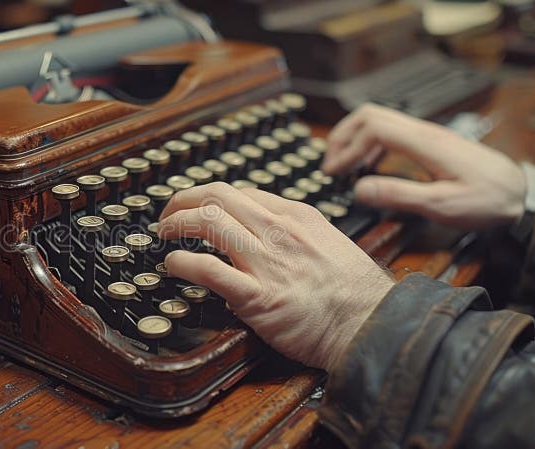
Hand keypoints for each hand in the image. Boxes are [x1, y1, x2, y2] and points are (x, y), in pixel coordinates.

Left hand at [157, 183, 393, 371]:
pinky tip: (172, 265)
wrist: (371, 326)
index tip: (197, 208)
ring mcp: (267, 262)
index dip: (210, 198)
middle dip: (184, 200)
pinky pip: (208, 269)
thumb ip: (297, 234)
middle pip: (218, 196)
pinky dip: (182, 262)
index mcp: (296, 217)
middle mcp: (279, 231)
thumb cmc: (355, 294)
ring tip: (164, 234)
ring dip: (176, 223)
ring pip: (208, 221)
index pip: (241, 193)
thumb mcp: (330, 244)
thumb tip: (267, 231)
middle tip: (169, 214)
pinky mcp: (257, 296)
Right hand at [322, 104, 525, 229]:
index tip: (334, 172)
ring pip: (379, 119)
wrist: (520, 193)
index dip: (347, 147)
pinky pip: (391, 131)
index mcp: (423, 143)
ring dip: (355, 138)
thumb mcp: (441, 205)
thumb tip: (359, 189)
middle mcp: (423, 132)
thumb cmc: (487, 200)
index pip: (372, 127)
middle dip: (343, 136)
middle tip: (330, 164)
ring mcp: (426, 134)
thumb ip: (398, 195)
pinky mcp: (430, 142)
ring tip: (343, 164)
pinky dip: (371, 144)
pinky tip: (368, 165)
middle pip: (370, 115)